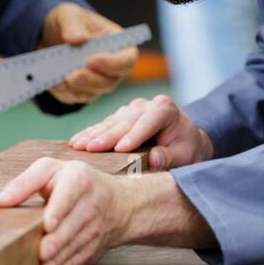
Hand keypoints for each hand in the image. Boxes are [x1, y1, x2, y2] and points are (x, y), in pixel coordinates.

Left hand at [0, 158, 132, 264]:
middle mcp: (91, 203)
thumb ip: (22, 184)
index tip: (48, 224)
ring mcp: (96, 227)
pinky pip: (80, 258)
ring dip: (60, 258)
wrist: (119, 202)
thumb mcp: (50, 171)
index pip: (69, 194)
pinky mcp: (95, 247)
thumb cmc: (74, 182)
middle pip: (73, 225)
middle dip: (58, 240)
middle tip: (42, 252)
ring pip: (77, 245)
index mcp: (79, 179)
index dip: (59, 210)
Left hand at [38, 3, 137, 103]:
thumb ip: (73, 25)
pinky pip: (75, 97)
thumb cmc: (69, 22)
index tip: (93, 61)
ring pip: (94, 92)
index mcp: (117, 43)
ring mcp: (98, 80)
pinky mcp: (82, 90)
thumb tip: (78, 39)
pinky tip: (53, 84)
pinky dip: (64, 92)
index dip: (114, 63)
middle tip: (73, 77)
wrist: (50, 34)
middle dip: (91, 81)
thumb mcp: (69, 15)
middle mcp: (112, 66)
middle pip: (111, 81)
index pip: (127, 59)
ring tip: (58, 80)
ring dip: (76, 88)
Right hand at [68, 94, 212, 169]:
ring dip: (93, 135)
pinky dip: (90, 134)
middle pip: (124, 122)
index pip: (147, 122)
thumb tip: (154, 159)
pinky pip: (104, 125)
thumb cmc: (186, 148)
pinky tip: (76, 142)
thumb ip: (171, 157)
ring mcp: (131, 109)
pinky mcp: (120, 116)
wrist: (185, 139)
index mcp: (164, 109)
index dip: (134, 135)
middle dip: (106, 136)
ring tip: (78, 146)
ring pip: (110, 123)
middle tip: (89, 149)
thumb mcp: (186, 155)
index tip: (120, 149)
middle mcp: (145, 105)